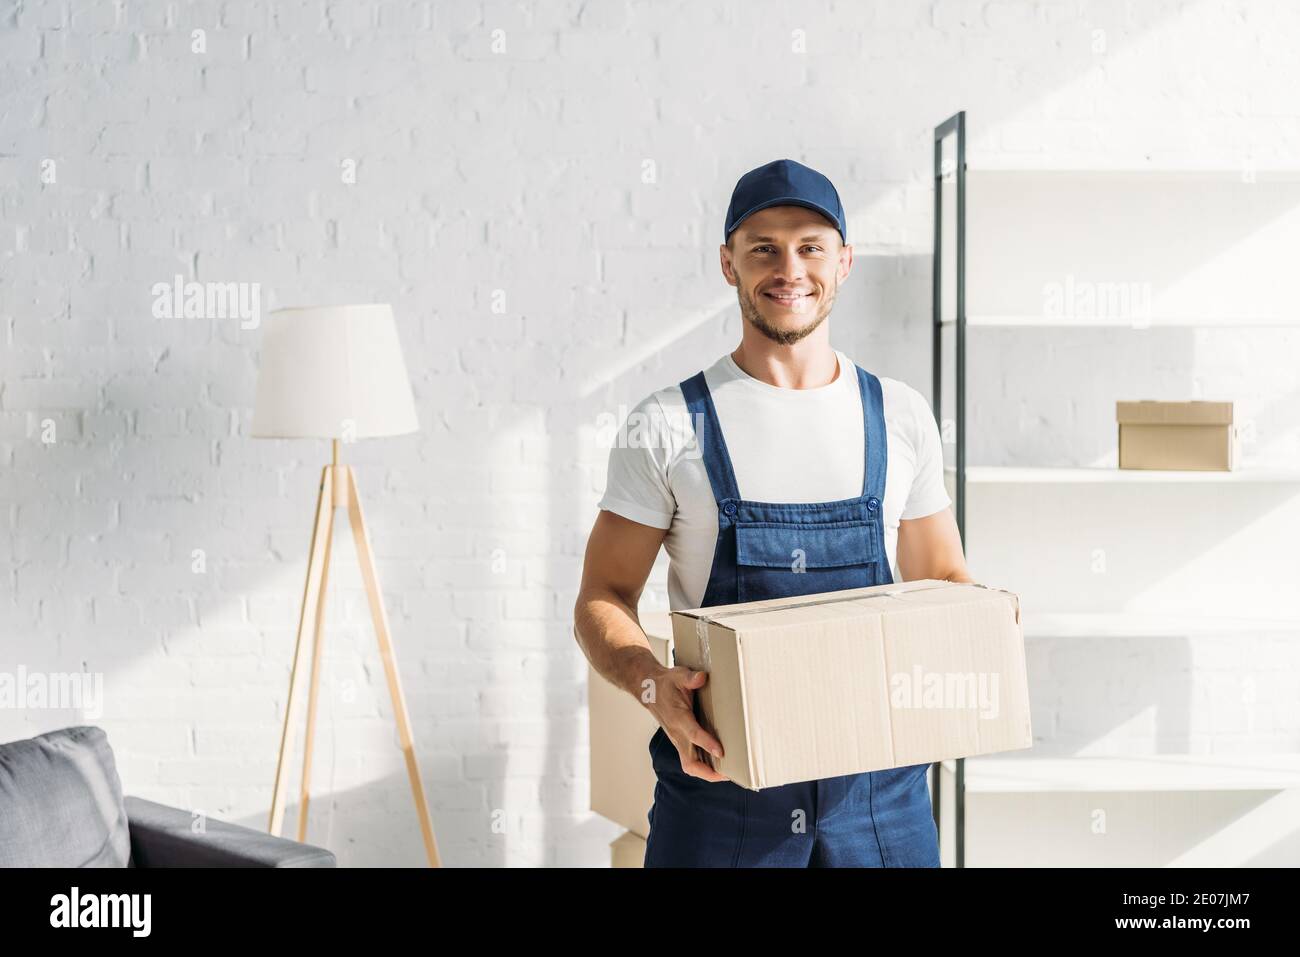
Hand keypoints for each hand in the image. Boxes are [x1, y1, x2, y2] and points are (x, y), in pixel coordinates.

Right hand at [646, 666, 727, 781]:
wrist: (649, 690)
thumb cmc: (666, 684)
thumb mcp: (677, 675)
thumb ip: (690, 678)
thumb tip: (702, 678)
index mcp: (678, 717)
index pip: (693, 734)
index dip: (707, 744)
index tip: (721, 752)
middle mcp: (677, 733)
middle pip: (690, 762)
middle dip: (708, 772)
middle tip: (728, 773)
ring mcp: (678, 740)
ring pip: (690, 765)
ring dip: (707, 773)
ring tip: (727, 774)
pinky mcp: (679, 742)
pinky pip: (690, 761)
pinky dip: (704, 768)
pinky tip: (718, 766)